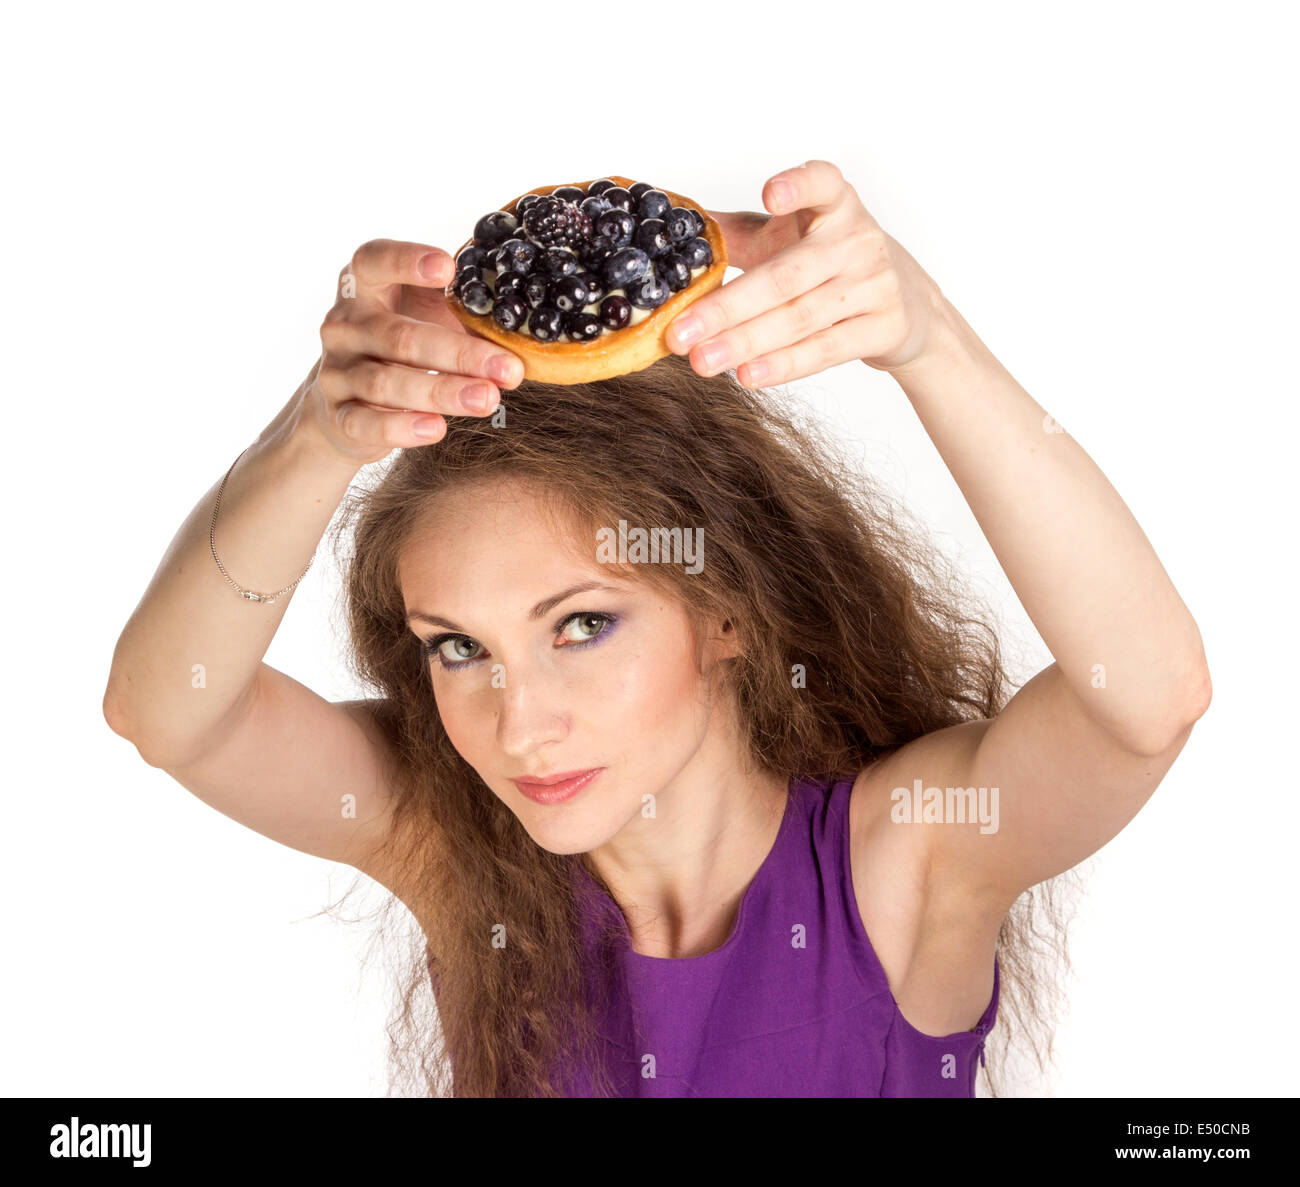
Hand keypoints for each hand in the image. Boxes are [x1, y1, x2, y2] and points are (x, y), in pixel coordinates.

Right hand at [305, 239, 525, 464]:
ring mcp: (336, 371)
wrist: (345, 407)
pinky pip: (367, 424)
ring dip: (442, 391)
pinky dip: (403, 428)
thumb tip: (526, 320)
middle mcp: (343, 325)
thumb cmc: (400, 351)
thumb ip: (458, 309)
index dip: (406, 261)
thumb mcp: (424, 317)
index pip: (374, 261)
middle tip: (509, 369)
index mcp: (363, 286)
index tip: (450, 268)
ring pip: (387, 382)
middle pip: (399, 336)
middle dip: (460, 354)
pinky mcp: (338, 416)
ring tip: (488, 400)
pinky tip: (437, 428)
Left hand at [665, 160, 947, 384]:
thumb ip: (737, 236)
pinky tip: (748, 375)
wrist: (906, 304)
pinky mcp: (885, 326)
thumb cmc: (830, 263)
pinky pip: (826, 349)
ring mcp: (876, 284)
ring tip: (701, 362)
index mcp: (835, 204)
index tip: (770, 195)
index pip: (823, 183)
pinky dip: (784, 365)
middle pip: (786, 276)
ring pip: (801, 318)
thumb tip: (677, 233)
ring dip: (745, 343)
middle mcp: (859, 239)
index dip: (798, 185)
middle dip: (728, 308)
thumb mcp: (790, 238)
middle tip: (679, 334)